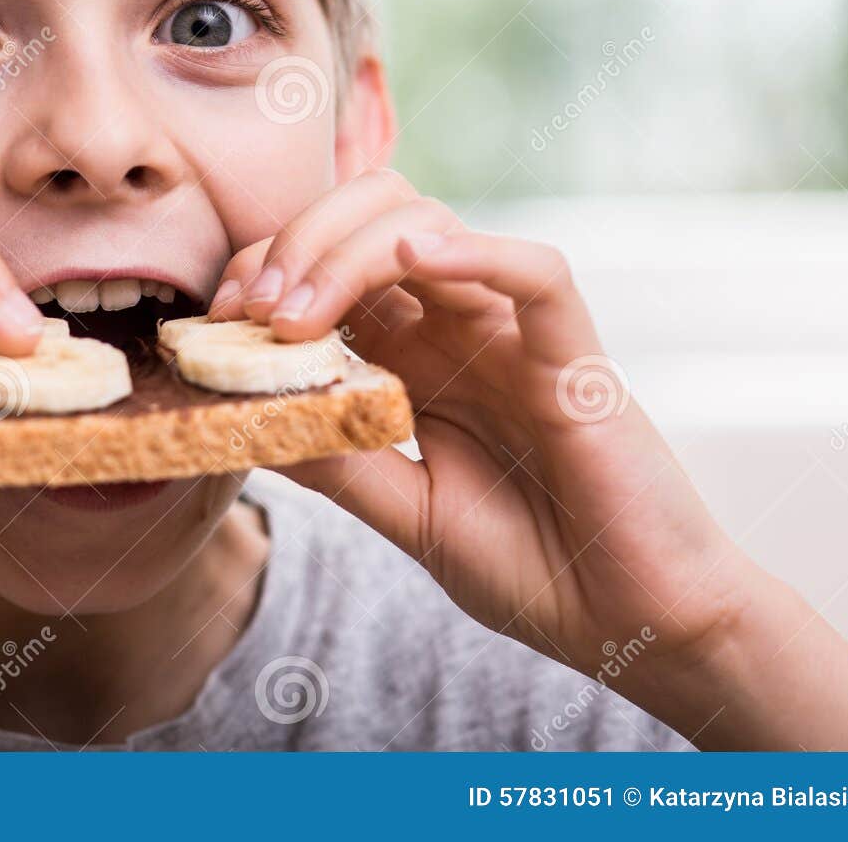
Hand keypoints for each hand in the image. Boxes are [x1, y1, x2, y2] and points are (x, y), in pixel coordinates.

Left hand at [212, 170, 847, 748]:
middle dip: (296, 243)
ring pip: (433, 228)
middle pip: (371, 221)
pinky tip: (418, 257)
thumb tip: (240, 414)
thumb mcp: (404, 513)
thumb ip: (335, 460)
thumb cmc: (529, 567)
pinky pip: (536, 274)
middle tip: (252, 307)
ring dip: (350, 249)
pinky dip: (478, 253)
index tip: (216, 317)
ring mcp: (515, 336)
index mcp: (416, 355)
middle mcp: (460, 328)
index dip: (267, 269)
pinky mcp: (576, 360)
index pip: (332, 264)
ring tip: (301, 309)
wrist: (631, 626)